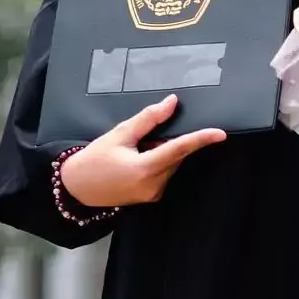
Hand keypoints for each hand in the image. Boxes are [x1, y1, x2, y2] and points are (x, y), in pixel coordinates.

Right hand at [59, 94, 224, 207]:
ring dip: (162, 150)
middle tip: (145, 136)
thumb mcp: (120, 134)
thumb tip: (172, 102)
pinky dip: (158, 160)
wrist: (77, 188)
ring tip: (135, 149)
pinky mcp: (150, 196)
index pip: (179, 149)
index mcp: (145, 169)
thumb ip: (149, 119)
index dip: (201, 139)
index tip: (220, 134)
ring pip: (170, 163)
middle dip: (169, 140)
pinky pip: (163, 172)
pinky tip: (138, 158)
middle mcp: (153, 185)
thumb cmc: (95, 159)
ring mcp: (153, 193)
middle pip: (175, 155)